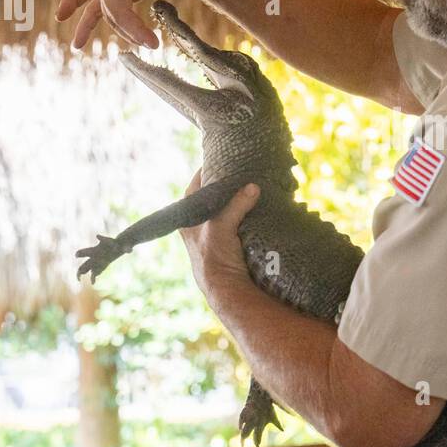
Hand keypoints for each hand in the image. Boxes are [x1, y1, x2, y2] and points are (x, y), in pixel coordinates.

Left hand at [179, 170, 261, 309]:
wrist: (226, 288)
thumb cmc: (214, 257)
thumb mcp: (220, 227)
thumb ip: (235, 205)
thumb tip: (252, 186)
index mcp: (188, 218)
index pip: (195, 186)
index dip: (205, 172)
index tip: (218, 157)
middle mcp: (200, 224)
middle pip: (211, 196)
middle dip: (225, 184)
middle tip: (240, 169)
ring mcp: (215, 233)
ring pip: (225, 208)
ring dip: (238, 199)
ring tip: (252, 183)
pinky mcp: (231, 242)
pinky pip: (238, 220)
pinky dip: (246, 212)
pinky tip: (258, 204)